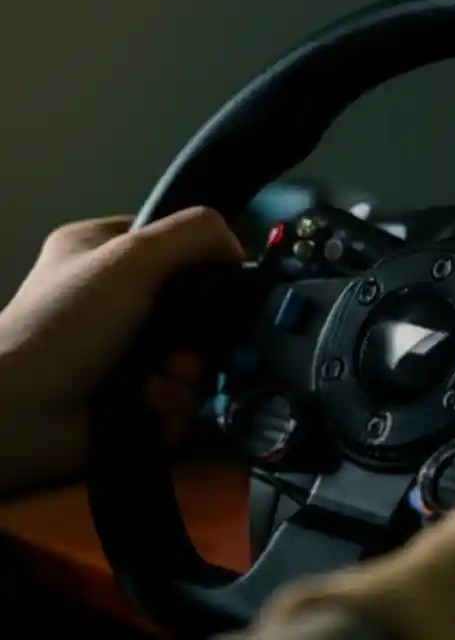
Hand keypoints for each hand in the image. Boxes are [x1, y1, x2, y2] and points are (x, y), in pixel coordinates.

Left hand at [0, 207, 243, 493]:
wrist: (18, 412)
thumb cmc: (69, 323)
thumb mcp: (132, 257)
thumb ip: (193, 235)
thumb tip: (239, 248)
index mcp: (97, 251)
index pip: (168, 243)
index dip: (200, 262)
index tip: (221, 286)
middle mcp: (107, 298)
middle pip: (189, 309)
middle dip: (197, 339)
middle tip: (184, 355)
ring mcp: (116, 352)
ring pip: (187, 358)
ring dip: (185, 378)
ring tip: (160, 390)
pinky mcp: (124, 399)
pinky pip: (175, 399)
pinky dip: (172, 410)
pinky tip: (155, 414)